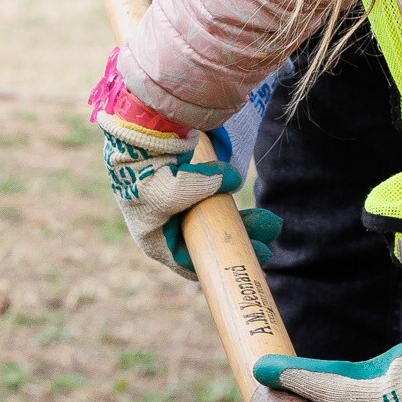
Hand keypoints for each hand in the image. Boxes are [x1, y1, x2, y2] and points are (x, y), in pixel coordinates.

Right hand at [99, 116, 278, 278]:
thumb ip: (207, 188)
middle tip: (269, 242)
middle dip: (239, 240)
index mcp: (156, 241)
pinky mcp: (183, 187)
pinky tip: (251, 207)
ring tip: (271, 223)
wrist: (130, 136)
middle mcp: (165, 229)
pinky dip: (231, 204)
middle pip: (208, 242)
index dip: (221, 265)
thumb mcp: (174, 190)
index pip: (192, 264)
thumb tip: (234, 180)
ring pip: (214, 222)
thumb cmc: (145, 172)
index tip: (251, 261)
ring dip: (241, 223)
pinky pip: (212, 202)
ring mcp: (175, 208)